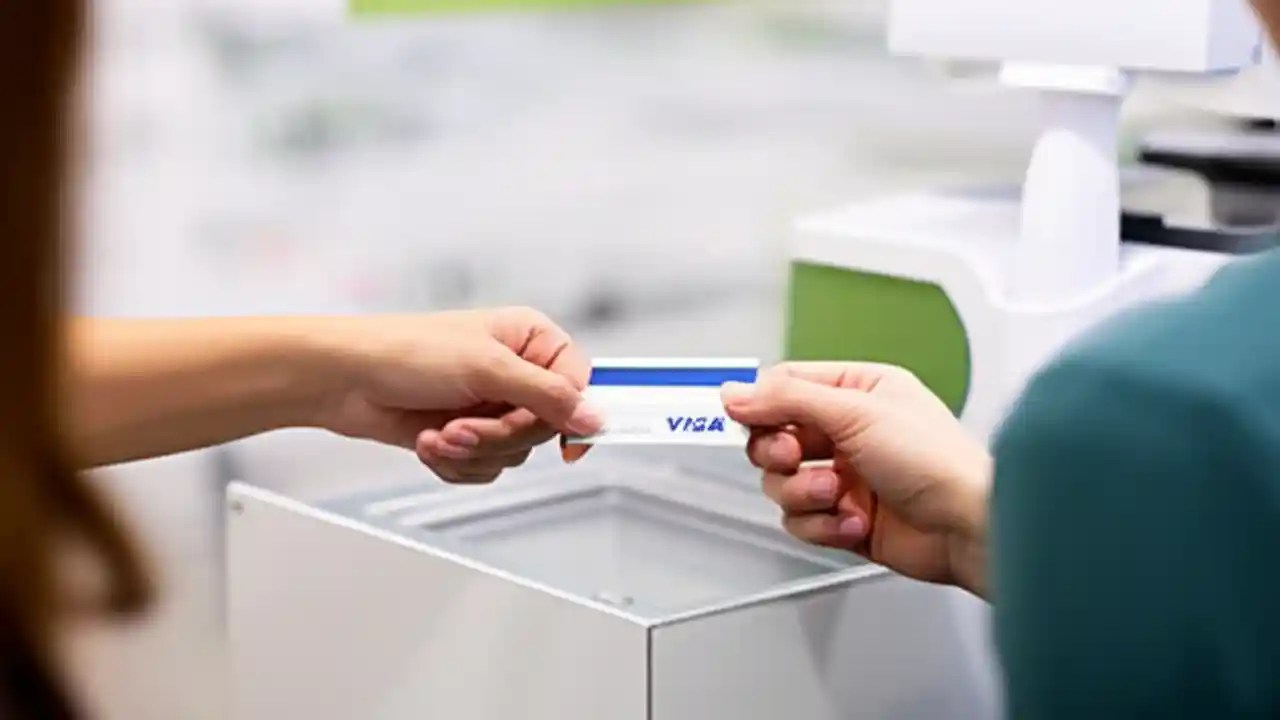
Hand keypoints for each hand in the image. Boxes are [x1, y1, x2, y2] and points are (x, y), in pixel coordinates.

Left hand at [312, 307, 601, 483]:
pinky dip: (457, 463)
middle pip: (545, 428)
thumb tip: (594, 417)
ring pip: (515, 453)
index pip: (579, 385)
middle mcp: (516, 372)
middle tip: (465, 427)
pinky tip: (429, 442)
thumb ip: (547, 395)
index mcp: (531, 339)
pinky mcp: (468, 435)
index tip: (568, 447)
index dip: (573, 417)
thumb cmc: (405, 352)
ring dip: (473, 452)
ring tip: (439, 434)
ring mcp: (491, 406)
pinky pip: (487, 468)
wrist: (344, 381)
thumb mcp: (487, 368)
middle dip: (500, 436)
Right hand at [721, 363, 990, 594]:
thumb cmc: (936, 461)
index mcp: (857, 390)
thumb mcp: (856, 412)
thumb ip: (788, 399)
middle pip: (774, 438)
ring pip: (782, 484)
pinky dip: (823, 525)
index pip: (786, 386)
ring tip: (837, 495)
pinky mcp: (844, 519)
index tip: (744, 418)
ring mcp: (845, 477)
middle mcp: (848, 431)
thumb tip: (735, 392)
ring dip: (805, 494)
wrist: (968, 527)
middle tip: (796, 457)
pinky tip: (854, 522)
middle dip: (779, 454)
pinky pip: (802, 521)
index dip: (761, 404)